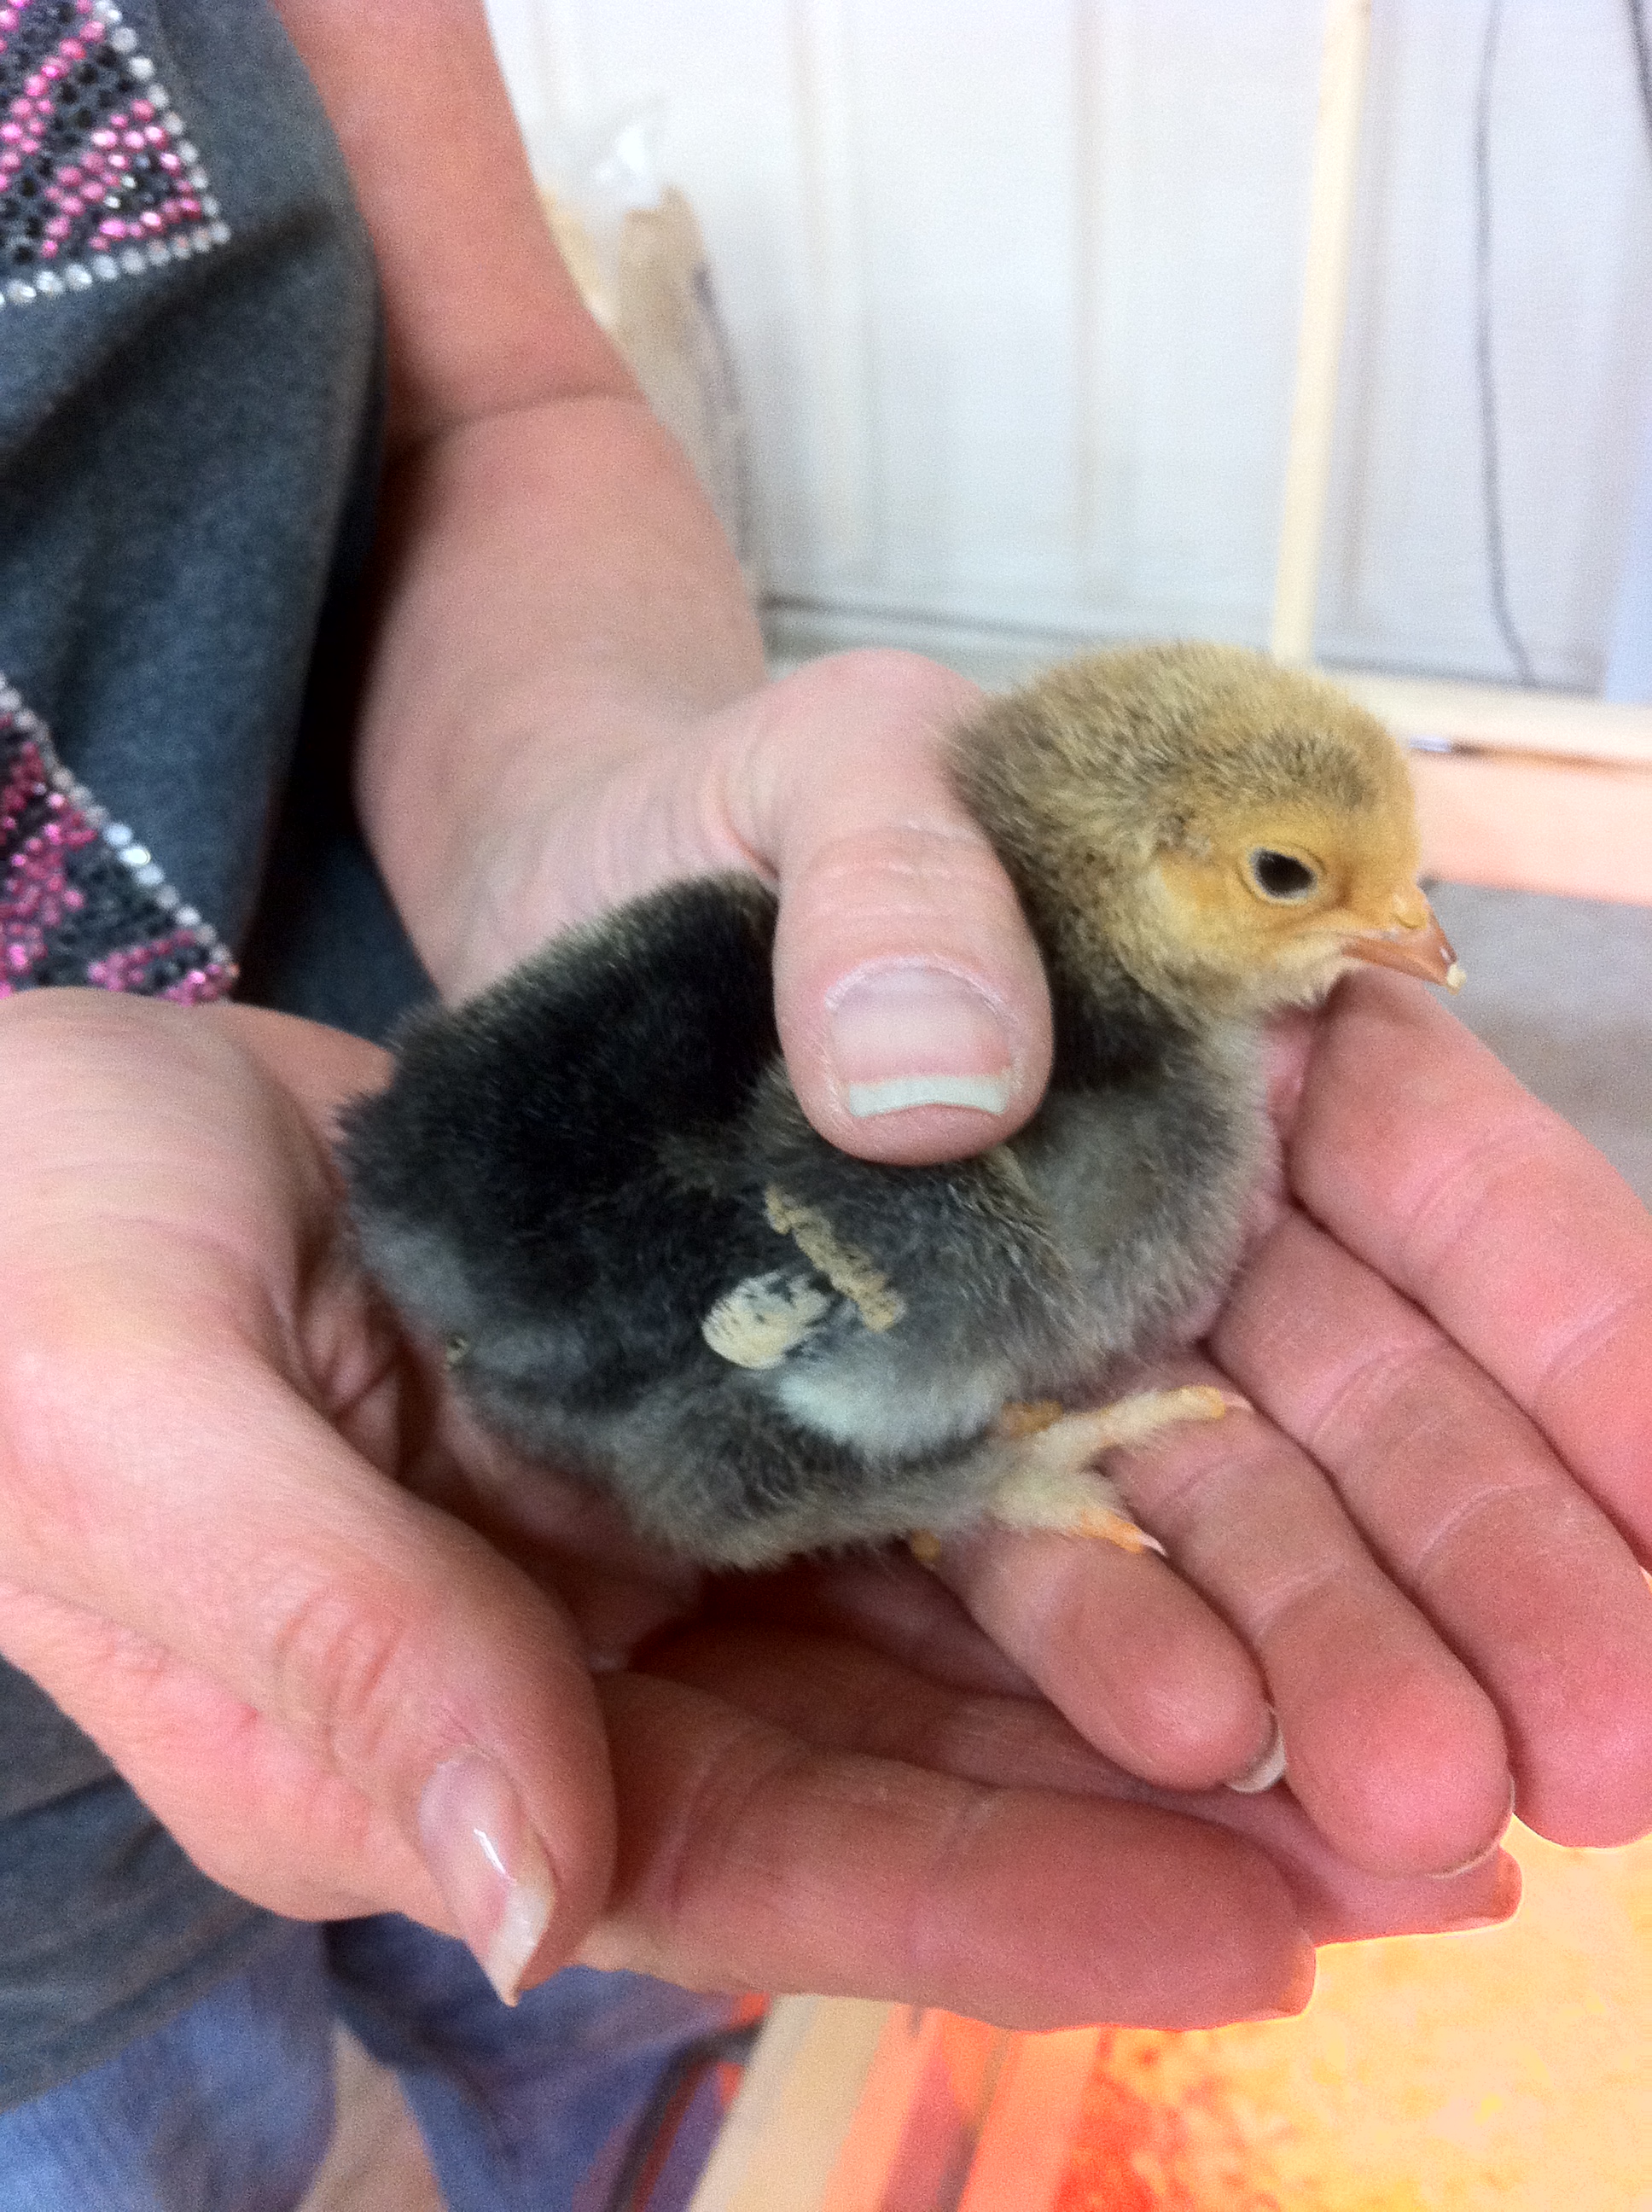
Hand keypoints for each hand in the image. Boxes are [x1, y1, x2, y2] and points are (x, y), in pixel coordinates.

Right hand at [0, 987, 1513, 2032]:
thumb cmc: (17, 1283)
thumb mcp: (143, 1441)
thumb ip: (338, 1649)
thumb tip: (537, 1894)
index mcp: (437, 1749)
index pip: (770, 1864)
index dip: (1008, 1906)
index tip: (1261, 1932)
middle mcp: (550, 1670)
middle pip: (888, 1770)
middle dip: (1136, 1805)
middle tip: (1407, 1817)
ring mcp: (604, 1531)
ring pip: (906, 1623)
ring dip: (1118, 1648)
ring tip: (1354, 1666)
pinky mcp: (636, 1394)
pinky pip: (860, 1456)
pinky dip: (1012, 1478)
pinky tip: (1166, 1463)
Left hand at [452, 646, 1651, 1892]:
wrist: (565, 907)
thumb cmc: (729, 805)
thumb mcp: (829, 770)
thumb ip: (893, 876)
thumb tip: (941, 1078)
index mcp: (1237, 1011)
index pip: (1451, 1177)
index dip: (1585, 1335)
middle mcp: (1188, 1196)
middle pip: (1376, 1385)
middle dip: (1494, 1563)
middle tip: (1596, 1765)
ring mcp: (1067, 1333)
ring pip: (1235, 1501)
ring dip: (1332, 1655)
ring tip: (1411, 1816)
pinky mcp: (925, 1426)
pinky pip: (1041, 1545)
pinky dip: (1121, 1648)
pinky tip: (1191, 1756)